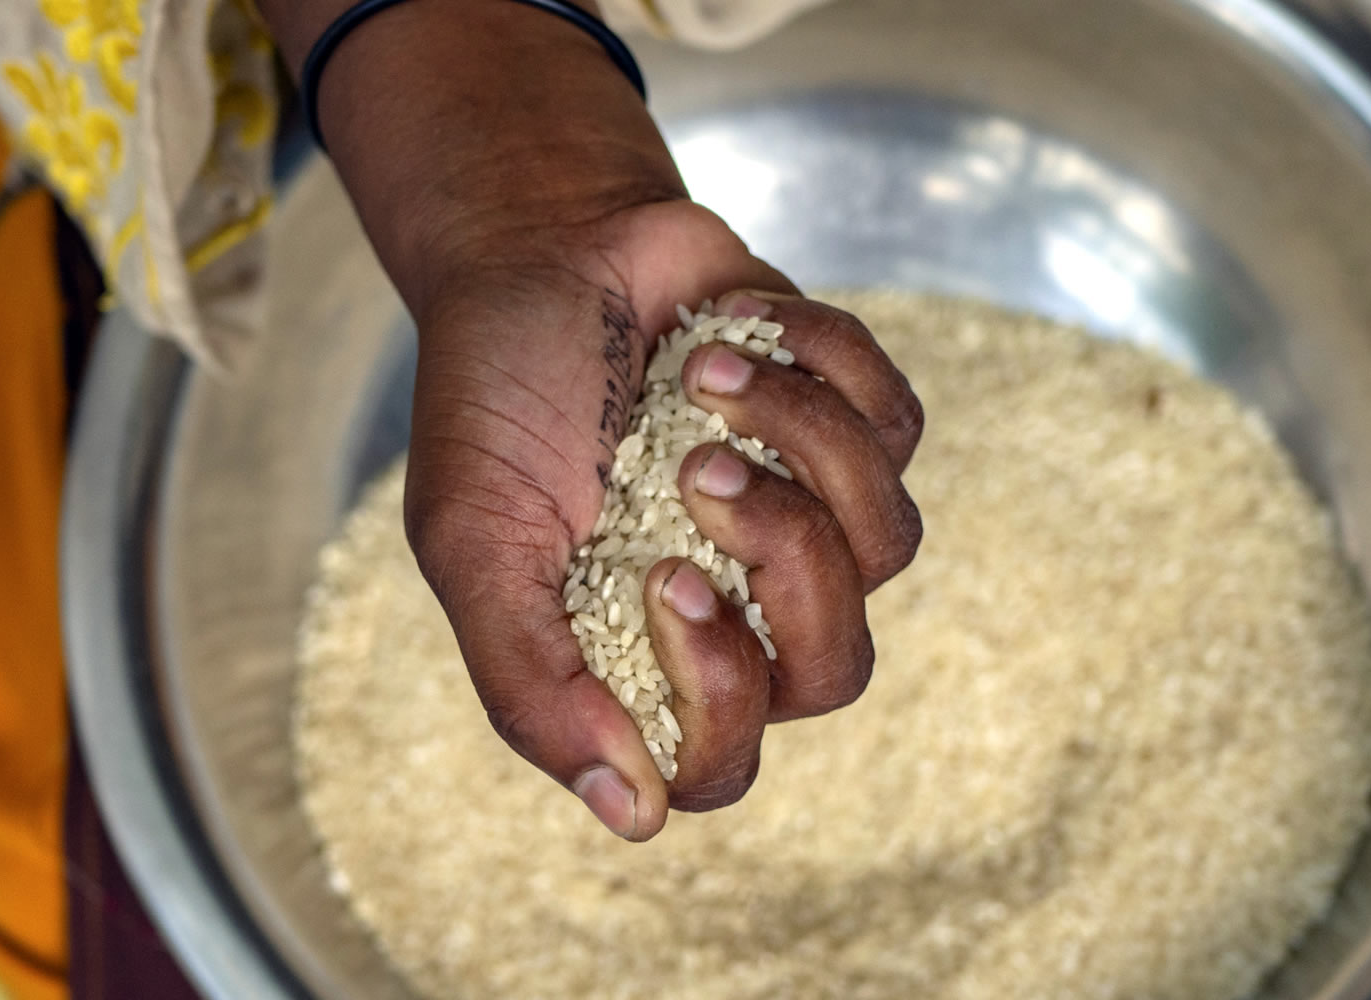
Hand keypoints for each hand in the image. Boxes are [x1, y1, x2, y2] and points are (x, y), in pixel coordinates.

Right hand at [401, 199, 923, 839]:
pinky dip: (818, 362)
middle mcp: (738, 605)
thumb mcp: (472, 541)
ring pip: (888, 542)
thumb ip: (530, 683)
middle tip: (698, 469)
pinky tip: (728, 331)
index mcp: (642, 655)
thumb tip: (632, 816)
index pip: (723, 762)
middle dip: (786, 559)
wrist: (539, 251)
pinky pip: (898, 426)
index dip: (718, 693)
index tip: (662, 579)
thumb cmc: (493, 400)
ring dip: (800, 438)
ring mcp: (807, 517)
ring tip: (701, 373)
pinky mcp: (852, 425)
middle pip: (836, 668)